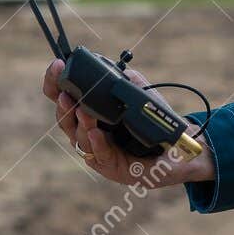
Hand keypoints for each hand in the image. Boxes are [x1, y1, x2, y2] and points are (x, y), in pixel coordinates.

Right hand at [42, 59, 213, 186]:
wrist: (179, 147)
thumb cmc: (155, 121)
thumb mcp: (138, 93)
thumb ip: (122, 79)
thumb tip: (106, 66)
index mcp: (89, 113)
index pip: (63, 98)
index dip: (54, 84)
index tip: (56, 66)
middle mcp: (88, 133)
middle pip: (64, 121)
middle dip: (62, 106)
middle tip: (64, 93)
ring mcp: (98, 152)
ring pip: (79, 139)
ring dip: (79, 123)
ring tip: (81, 109)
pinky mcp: (113, 168)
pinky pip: (100, 156)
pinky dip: (96, 143)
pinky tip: (96, 132)